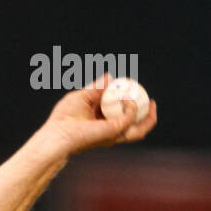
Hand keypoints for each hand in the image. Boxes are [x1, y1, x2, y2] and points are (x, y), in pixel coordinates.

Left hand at [40, 74, 156, 158]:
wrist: (58, 132)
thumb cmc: (63, 118)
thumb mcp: (83, 96)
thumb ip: (97, 88)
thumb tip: (110, 77)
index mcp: (103, 125)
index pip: (122, 118)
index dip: (132, 107)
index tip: (136, 94)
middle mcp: (109, 132)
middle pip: (135, 128)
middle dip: (147, 117)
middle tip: (152, 101)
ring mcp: (112, 134)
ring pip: (138, 131)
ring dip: (149, 118)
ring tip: (152, 103)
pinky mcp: (113, 132)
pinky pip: (130, 118)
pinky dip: (133, 107)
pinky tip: (128, 97)